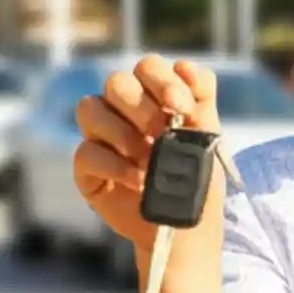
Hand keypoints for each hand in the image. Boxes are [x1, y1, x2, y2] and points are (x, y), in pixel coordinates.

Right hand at [72, 54, 226, 278]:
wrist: (185, 226)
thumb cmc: (197, 177)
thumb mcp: (208, 136)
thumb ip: (200, 98)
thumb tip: (185, 66)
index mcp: (156, 98)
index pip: (148, 67)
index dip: (164, 80)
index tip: (183, 107)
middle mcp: (125, 112)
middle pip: (117, 82)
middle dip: (144, 106)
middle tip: (165, 132)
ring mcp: (102, 137)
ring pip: (90, 108)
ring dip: (124, 132)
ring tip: (150, 159)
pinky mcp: (87, 167)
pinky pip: (85, 151)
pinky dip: (114, 165)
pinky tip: (137, 179)